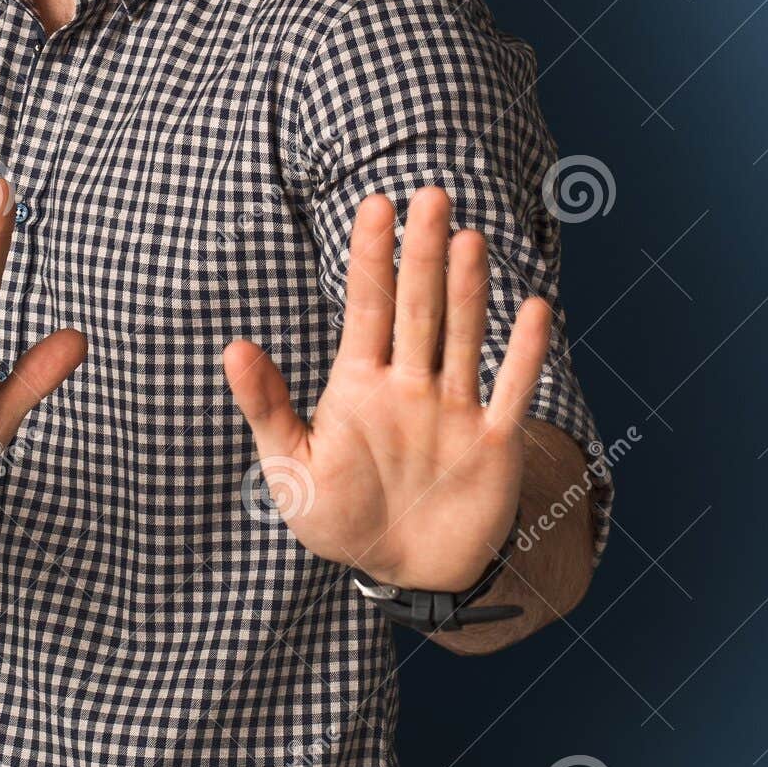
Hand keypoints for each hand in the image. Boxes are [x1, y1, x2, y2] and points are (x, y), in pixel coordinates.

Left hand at [222, 185, 550, 591]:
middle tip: (430, 194)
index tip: (375, 204)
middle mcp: (410, 384)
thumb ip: (266, 406)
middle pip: (418, 308)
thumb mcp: (290, 468)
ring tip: (468, 237)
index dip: (371, 257)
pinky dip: (523, 354)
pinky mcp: (492, 445)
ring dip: (468, 290)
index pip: (365, 307)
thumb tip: (231, 346)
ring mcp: (453, 410)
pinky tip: (535, 310)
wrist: (402, 572)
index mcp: (359, 382)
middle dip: (421, 254)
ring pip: (463, 337)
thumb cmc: (339, 516)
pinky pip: (511, 392)